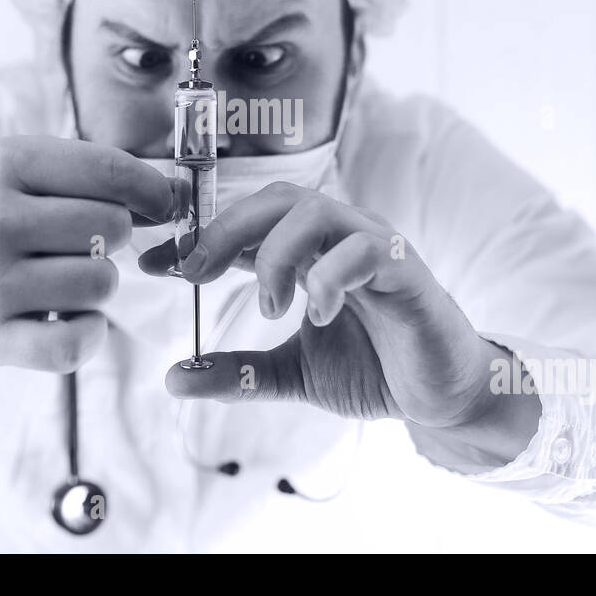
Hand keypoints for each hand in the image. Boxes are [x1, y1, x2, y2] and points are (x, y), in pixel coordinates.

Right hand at [0, 136, 174, 374]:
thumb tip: (173, 195)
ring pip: (102, 283)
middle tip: (80, 245)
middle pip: (114, 228)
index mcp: (5, 164)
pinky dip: (87, 333)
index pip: (110, 171)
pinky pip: (79, 341)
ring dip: (97, 285)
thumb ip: (88, 173)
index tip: (161, 205)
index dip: (151, 191)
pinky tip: (68, 319)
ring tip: (62, 280)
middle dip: (113, 238)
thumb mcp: (13, 171)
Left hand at [139, 182, 500, 429]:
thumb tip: (174, 379)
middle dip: (225, 230)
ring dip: (277, 253)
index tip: (152, 263)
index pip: (246, 226)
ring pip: (317, 210)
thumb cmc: (375, 368)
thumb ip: (239, 372)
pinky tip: (319, 314)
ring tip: (268, 306)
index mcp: (310, 252)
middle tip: (193, 273)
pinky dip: (332, 276)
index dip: (197, 238)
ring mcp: (375, 247)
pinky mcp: (407, 271)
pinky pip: (367, 249)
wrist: (443, 396)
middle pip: (277, 199)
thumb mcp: (292, 374)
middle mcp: (340, 237)